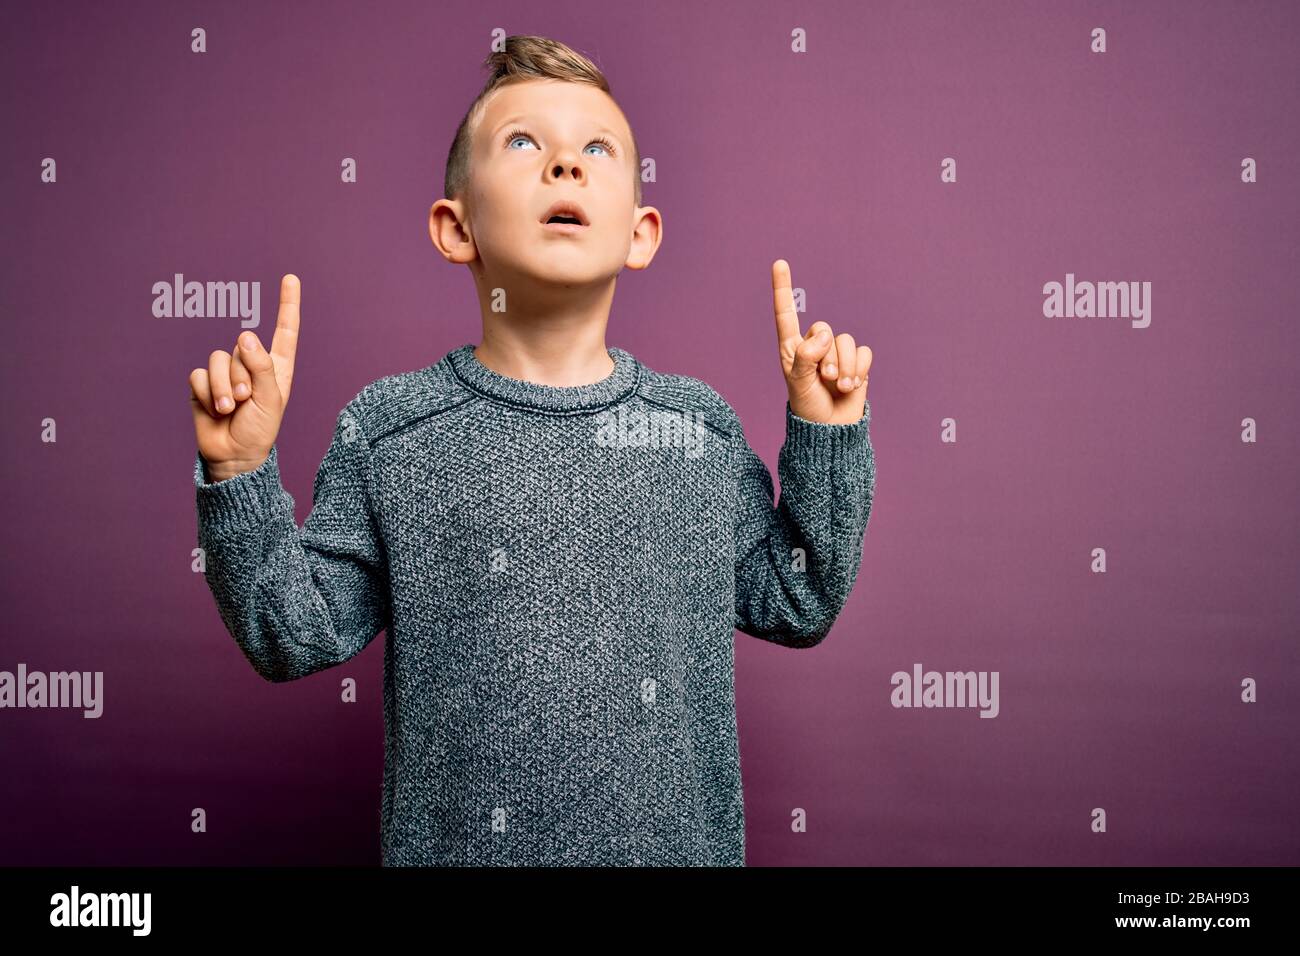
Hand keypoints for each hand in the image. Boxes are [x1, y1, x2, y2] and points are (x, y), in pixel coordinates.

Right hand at [189, 274, 301, 479]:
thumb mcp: (270, 400)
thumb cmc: (259, 430)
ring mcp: (226, 372)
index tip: (291, 278)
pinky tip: (213, 409)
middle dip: (242, 376)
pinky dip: (206, 394)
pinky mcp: (204, 382)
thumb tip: (246, 335)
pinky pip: (199, 375)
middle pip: (241, 348)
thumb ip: (261, 367)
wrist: (233, 455)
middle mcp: (251, 364)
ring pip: (218, 359)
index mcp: (276, 367)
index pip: (284, 331)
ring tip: (230, 408)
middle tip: (245, 401)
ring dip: (223, 387)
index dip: (287, 304)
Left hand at [771, 259, 871, 424]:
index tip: (779, 263)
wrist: (831, 431)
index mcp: (792, 349)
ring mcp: (837, 354)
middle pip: (825, 328)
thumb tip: (824, 335)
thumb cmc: (808, 409)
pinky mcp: (857, 362)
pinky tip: (852, 386)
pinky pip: (864, 352)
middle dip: (827, 356)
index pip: (786, 315)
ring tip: (839, 386)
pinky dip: (859, 370)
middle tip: (824, 379)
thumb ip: (805, 357)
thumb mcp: (798, 385)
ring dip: (844, 367)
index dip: (783, 289)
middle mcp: (814, 346)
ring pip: (846, 341)